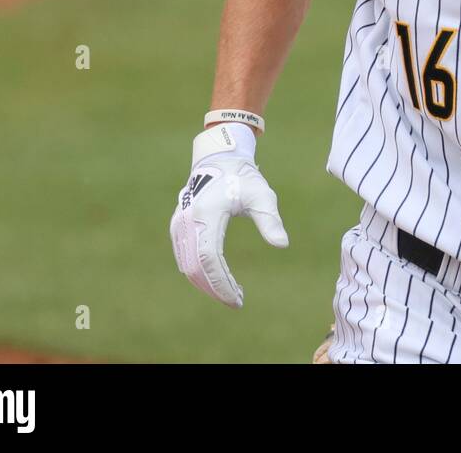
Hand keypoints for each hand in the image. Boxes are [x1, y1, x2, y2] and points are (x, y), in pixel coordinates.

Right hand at [169, 123, 288, 307]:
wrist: (218, 159)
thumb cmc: (243, 178)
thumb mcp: (261, 194)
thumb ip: (270, 219)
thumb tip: (282, 244)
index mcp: (206, 214)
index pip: (209, 259)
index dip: (221, 283)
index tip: (237, 299)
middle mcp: (187, 221)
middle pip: (195, 268)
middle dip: (214, 288)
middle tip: (236, 301)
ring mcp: (178, 224)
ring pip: (187, 266)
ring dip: (206, 283)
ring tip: (232, 293)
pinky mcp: (177, 227)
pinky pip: (185, 257)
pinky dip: (199, 272)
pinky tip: (219, 279)